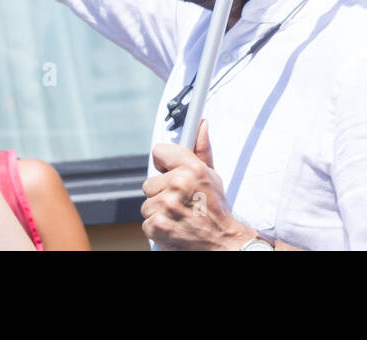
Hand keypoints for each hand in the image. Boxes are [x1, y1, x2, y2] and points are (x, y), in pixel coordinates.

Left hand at [141, 120, 252, 250]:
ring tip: (177, 214)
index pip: (159, 152)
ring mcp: (166, 206)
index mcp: (192, 168)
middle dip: (161, 191)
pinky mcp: (157, 225)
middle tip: (179, 199)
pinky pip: (146, 221)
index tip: (169, 171)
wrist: (220, 240)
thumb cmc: (214, 208)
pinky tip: (172, 225)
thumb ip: (201, 150)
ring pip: (147, 203)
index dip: (164, 164)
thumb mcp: (211, 175)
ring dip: (158, 210)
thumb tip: (201, 125)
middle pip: (150, 182)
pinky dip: (157, 225)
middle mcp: (178, 185)